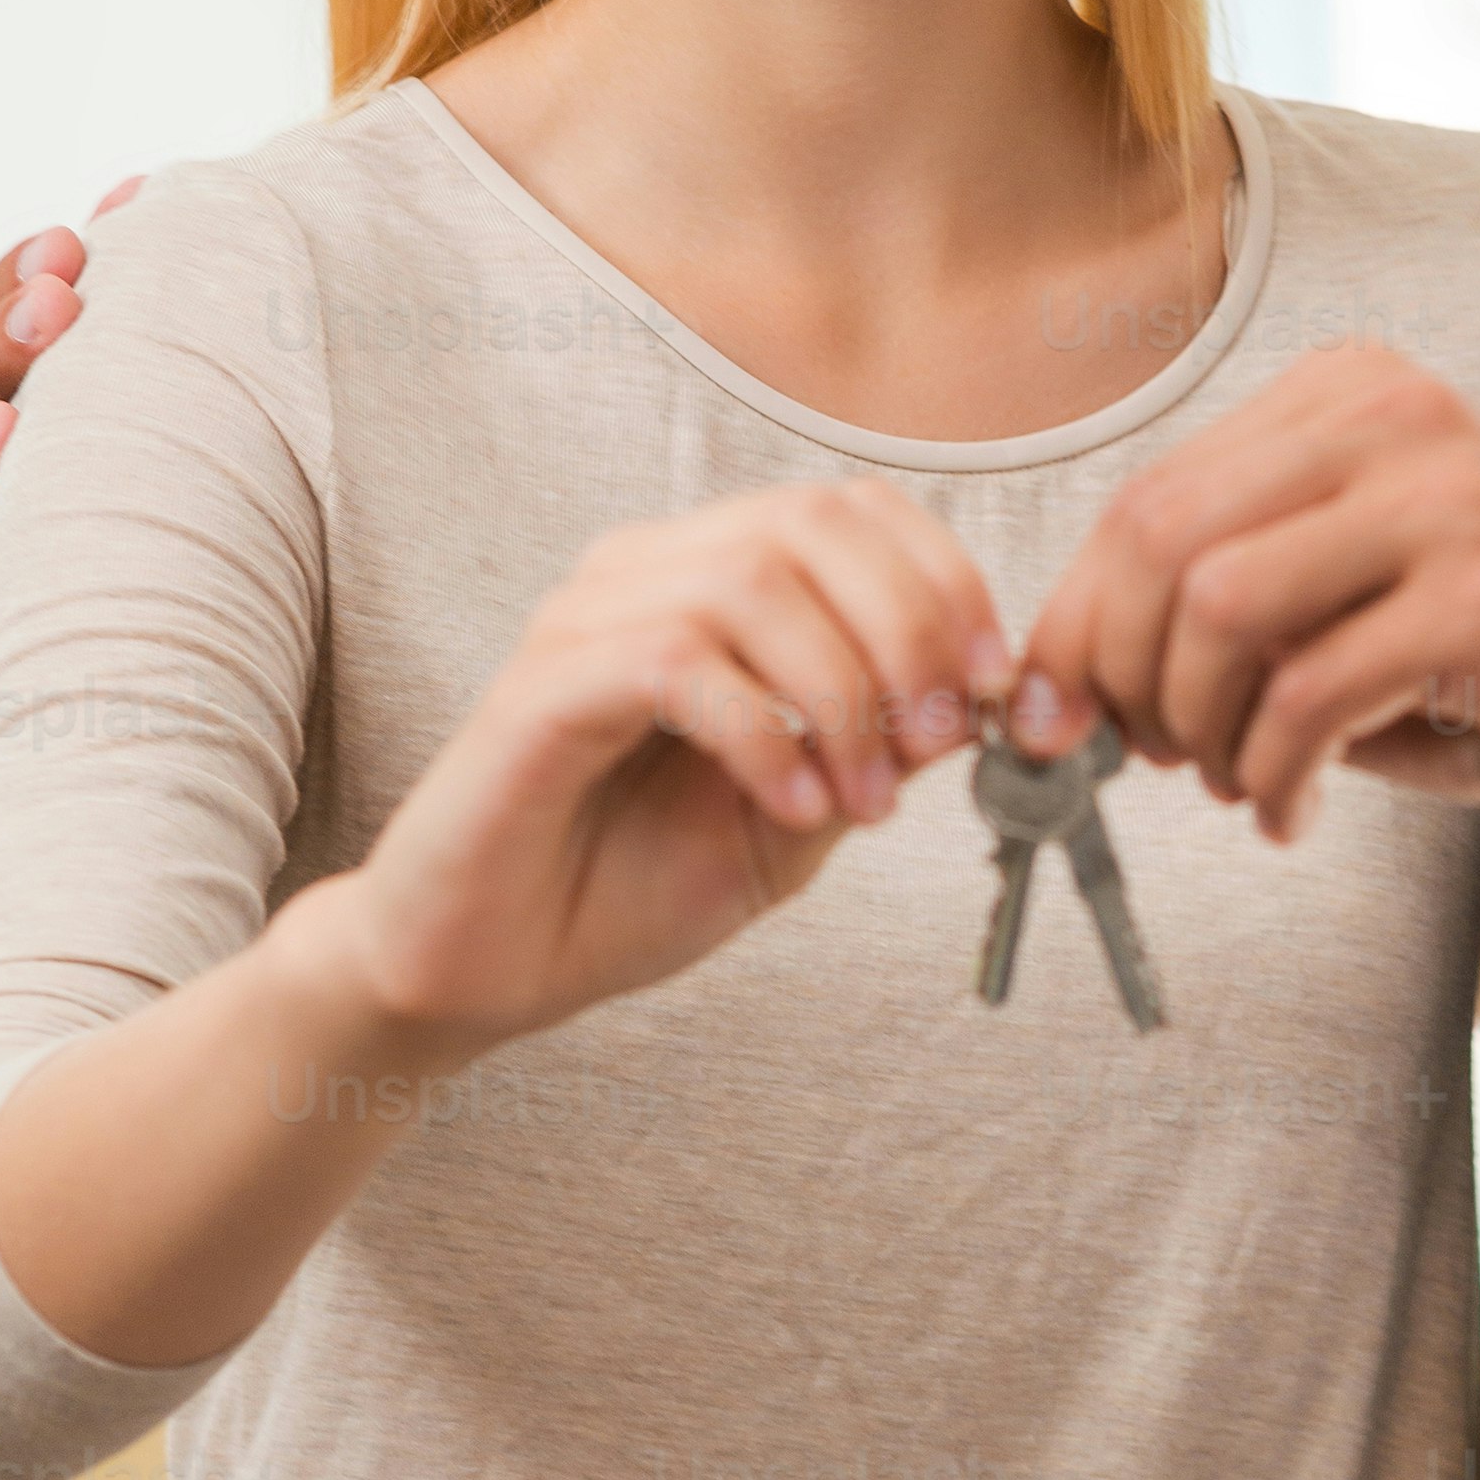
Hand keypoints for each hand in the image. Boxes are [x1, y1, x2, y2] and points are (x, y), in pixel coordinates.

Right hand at [315, 481, 1009, 1051]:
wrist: (484, 970)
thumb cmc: (624, 887)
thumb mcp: (796, 820)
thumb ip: (877, 748)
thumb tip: (977, 698)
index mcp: (708, 581)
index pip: (851, 509)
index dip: (945, 581)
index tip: (995, 689)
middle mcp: (643, 573)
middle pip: (812, 521)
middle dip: (907, 631)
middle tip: (935, 747)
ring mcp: (582, 623)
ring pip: (750, 581)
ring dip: (839, 693)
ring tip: (860, 802)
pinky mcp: (539, 690)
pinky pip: (674, 661)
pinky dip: (760, 734)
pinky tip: (790, 809)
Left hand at [1014, 343, 1479, 847]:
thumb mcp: (1373, 596)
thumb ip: (1244, 608)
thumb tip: (1077, 685)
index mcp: (1354, 392)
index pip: (1152, 494)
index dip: (1079, 618)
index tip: (1061, 715)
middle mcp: (1397, 412)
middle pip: (1162, 538)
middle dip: (1122, 674)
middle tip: (1151, 762)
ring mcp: (1451, 496)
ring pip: (1220, 608)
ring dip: (1199, 729)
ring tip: (1242, 785)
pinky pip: (1310, 696)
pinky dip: (1273, 778)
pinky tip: (1294, 814)